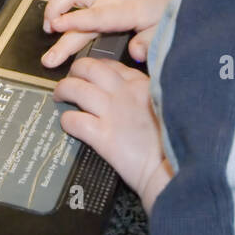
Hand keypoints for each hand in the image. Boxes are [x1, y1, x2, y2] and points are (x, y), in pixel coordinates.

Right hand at [34, 0, 220, 66]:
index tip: (58, 27)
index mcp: (123, 9)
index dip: (75, 21)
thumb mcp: (162, 27)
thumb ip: (148, 42)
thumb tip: (135, 54)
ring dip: (54, 2)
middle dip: (57, 16)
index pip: (95, 16)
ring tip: (45, 21)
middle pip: (76, 2)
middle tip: (48, 35)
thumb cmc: (165, 2)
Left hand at [53, 57, 165, 200]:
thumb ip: (148, 96)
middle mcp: (125, 93)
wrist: (174, 169)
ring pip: (76, 89)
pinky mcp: (103, 136)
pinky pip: (74, 120)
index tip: (91, 73)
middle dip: (75, 70)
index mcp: (142, 84)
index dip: (96, 66)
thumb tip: (132, 94)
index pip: (111, 65)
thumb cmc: (174, 142)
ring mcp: (112, 113)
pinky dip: (66, 120)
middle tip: (70, 79)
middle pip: (89, 68)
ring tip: (59, 96)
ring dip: (63, 90)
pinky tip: (67, 124)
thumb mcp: (168, 105)